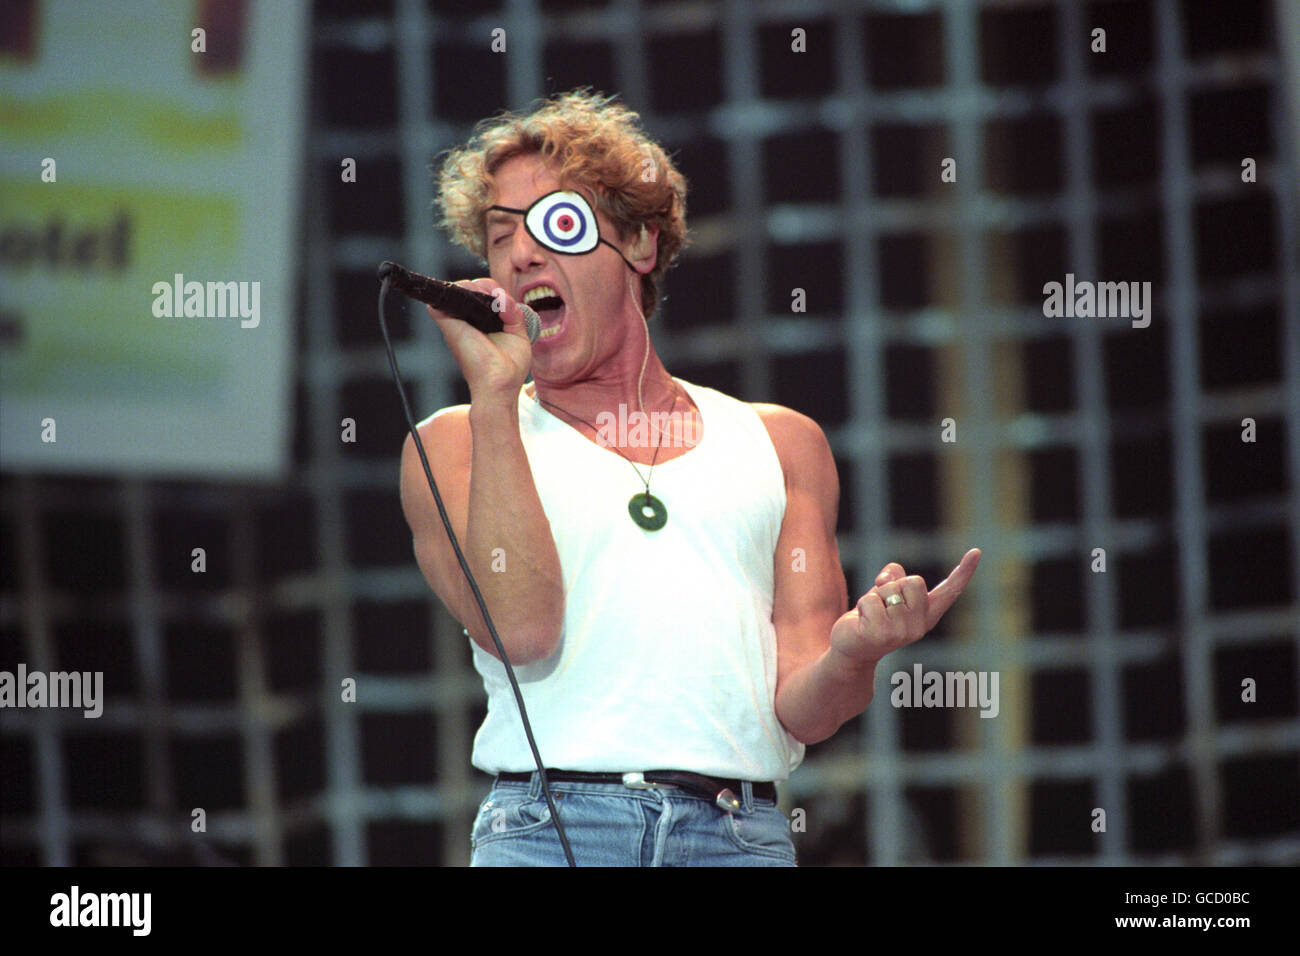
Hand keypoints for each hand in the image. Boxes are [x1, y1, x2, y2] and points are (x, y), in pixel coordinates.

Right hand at [425, 278, 532, 406]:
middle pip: (472, 288)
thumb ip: (514, 313)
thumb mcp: (518, 335)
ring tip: (490, 298)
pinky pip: (444, 296)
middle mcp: (468, 321)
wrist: (498, 385)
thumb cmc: (509, 368)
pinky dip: (461, 290)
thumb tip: (502, 297)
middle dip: (486, 285)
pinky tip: (478, 296)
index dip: (494, 291)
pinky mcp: (449, 323)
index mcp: (483, 324)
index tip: (505, 301)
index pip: (484, 296)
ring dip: (477, 286)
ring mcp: (457, 321)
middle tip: (498, 299)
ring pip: (459, 288)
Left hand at [829, 548, 980, 668]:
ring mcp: (902, 633)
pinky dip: (862, 604)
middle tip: (882, 604)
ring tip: (871, 615)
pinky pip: (871, 600)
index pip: (949, 590)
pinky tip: (862, 622)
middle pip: (913, 581)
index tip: (976, 551)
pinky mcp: (881, 635)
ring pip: (890, 589)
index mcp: (926, 614)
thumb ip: (893, 576)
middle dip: (892, 585)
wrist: (852, 648)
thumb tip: (889, 578)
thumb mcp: (886, 591)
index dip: (963, 571)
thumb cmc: (872, 616)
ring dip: (874, 596)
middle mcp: (919, 626)